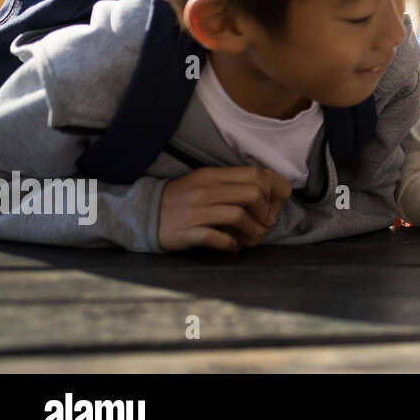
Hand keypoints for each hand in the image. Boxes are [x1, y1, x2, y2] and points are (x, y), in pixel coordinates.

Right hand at [158, 166, 291, 250]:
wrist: (144, 215)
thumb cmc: (183, 200)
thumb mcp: (207, 183)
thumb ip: (234, 183)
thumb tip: (270, 189)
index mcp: (213, 175)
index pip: (255, 174)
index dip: (273, 189)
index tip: (275, 203)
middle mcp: (206, 190)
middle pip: (253, 193)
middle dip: (267, 210)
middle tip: (266, 222)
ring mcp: (196, 211)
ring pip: (239, 216)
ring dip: (253, 230)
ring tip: (252, 236)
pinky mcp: (187, 232)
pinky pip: (218, 238)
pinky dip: (231, 244)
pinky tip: (233, 245)